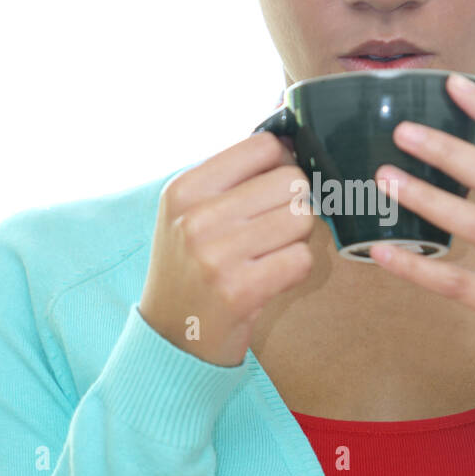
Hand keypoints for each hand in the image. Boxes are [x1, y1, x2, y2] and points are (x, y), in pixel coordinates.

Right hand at [139, 132, 313, 367]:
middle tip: (271, 230)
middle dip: (293, 205)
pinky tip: (269, 278)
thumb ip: (235, 176)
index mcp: (184, 188)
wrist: (171, 337)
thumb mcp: (192, 213)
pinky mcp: (238, 290)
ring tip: (267, 255)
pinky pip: (301, 259)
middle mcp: (195, 217)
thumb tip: (288, 138)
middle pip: (292, 182)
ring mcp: (215, 254)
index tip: (272, 189)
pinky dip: (295, 270)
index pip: (263, 145)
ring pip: (302, 218)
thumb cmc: (192, 268)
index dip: (280, 164)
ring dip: (296, 239)